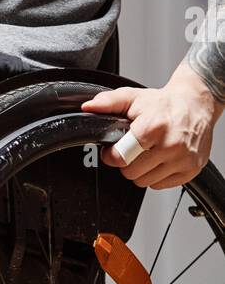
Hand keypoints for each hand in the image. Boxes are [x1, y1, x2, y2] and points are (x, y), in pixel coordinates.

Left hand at [81, 63, 224, 188]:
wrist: (196, 104)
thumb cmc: (164, 104)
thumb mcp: (133, 97)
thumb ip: (108, 102)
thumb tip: (88, 107)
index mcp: (153, 127)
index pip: (121, 157)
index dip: (111, 155)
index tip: (113, 149)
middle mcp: (171, 145)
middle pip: (131, 173)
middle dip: (126, 162)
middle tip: (134, 148)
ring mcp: (183, 160)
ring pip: (145, 182)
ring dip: (141, 171)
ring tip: (148, 153)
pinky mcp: (191, 171)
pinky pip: (160, 185)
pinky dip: (157, 175)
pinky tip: (161, 159)